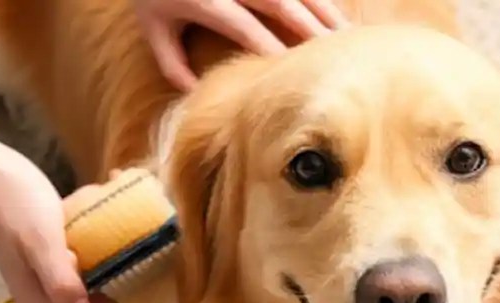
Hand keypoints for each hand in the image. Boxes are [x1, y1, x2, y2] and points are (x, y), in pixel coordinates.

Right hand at [0, 135, 114, 302]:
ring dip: (104, 229)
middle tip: (116, 215)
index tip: (128, 251)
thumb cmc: (12, 202)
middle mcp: (41, 285)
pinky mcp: (44, 239)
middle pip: (92, 280)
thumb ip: (61, 282)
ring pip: (89, 255)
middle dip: (110, 250)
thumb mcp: (41, 245)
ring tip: (102, 194)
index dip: (113, 282)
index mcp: (40, 296)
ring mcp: (42, 261)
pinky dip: (88, 217)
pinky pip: (77, 237)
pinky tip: (93, 191)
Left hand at [132, 0, 349, 90]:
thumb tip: (200, 97)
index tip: (296, 74)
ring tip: (346, 36)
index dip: (273, 49)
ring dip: (322, 11)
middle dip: (310, 31)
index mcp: (206, 0)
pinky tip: (336, 16)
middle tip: (337, 57)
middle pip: (280, 5)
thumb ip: (173, 65)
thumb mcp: (154, 27)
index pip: (246, 28)